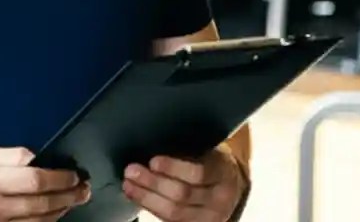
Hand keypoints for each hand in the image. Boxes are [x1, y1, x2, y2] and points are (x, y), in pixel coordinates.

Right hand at [0, 146, 90, 221]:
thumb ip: (8, 156)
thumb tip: (37, 158)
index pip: (35, 179)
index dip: (61, 178)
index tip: (74, 175)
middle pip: (42, 203)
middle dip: (68, 196)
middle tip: (83, 190)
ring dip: (60, 212)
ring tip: (72, 202)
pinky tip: (52, 217)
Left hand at [122, 146, 247, 220]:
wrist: (230, 187)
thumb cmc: (209, 163)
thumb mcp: (206, 152)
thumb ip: (186, 152)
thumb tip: (150, 146)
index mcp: (222, 173)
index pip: (198, 173)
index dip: (173, 168)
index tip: (152, 161)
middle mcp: (220, 198)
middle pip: (183, 194)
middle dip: (153, 183)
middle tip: (131, 171)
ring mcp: (210, 217)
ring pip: (175, 212)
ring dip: (146, 198)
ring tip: (128, 185)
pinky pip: (171, 221)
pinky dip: (150, 209)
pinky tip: (136, 197)